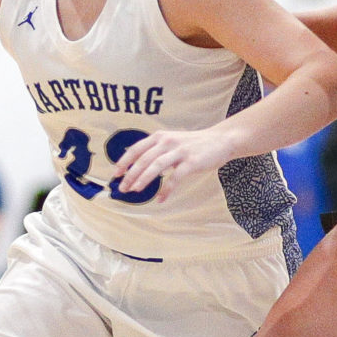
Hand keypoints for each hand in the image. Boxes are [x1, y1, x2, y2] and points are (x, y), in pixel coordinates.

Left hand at [110, 127, 239, 201]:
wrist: (221, 140)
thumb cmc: (194, 144)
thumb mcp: (172, 142)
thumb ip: (156, 151)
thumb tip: (138, 167)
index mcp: (160, 137)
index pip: (136, 149)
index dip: (124, 162)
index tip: (115, 174)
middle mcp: (167, 142)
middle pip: (143, 159)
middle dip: (130, 175)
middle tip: (122, 188)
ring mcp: (180, 151)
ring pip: (156, 166)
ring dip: (143, 179)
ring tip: (135, 191)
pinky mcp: (192, 162)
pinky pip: (175, 178)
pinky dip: (167, 189)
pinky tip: (161, 199)